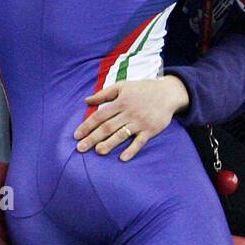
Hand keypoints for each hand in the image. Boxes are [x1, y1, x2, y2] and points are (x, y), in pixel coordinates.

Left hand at [75, 76, 189, 160]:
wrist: (167, 93)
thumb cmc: (142, 89)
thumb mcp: (122, 86)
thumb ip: (104, 94)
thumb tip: (86, 101)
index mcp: (120, 102)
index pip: (100, 115)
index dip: (87, 125)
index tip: (76, 135)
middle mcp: (128, 113)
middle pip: (107, 127)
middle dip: (93, 138)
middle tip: (80, 148)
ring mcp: (140, 122)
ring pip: (121, 135)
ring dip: (109, 144)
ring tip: (98, 152)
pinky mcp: (150, 130)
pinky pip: (140, 142)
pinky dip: (132, 150)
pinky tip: (123, 158)